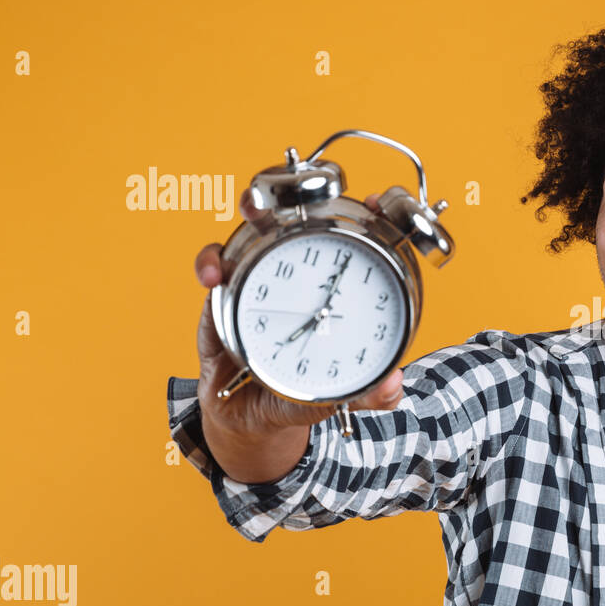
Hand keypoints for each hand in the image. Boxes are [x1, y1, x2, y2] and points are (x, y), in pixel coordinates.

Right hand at [194, 192, 402, 433]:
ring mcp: (264, 275)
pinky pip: (216, 263)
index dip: (369, 217)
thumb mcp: (339, 393)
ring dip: (256, 207)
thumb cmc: (301, 393)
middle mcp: (305, 276)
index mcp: (341, 294)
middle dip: (303, 190)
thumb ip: (369, 392)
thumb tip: (393, 387)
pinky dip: (211, 262)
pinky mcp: (227, 288)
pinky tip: (214, 276)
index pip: (360, 245)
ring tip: (254, 209)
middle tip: (300, 190)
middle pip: (307, 217)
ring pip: (260, 226)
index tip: (374, 204)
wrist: (248, 416)